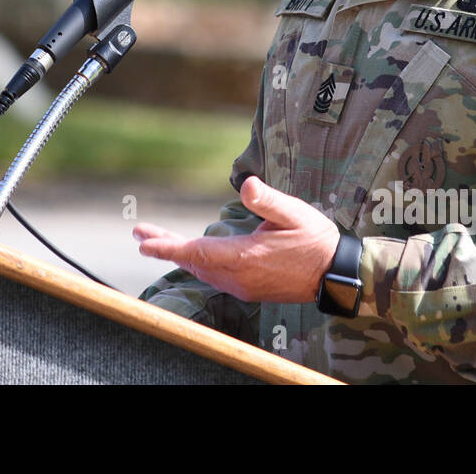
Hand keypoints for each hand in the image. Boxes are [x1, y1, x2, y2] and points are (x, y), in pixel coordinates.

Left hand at [132, 175, 340, 302]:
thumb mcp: (294, 213)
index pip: (197, 251)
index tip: (143, 242)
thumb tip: (246, 184)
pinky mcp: (249, 290)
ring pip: (201, 271)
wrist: (335, 275)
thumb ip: (267, 200)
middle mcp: (238, 277)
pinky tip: (191, 256)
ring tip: (156, 242)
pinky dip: (197, 264)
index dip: (167, 246)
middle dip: (164, 247)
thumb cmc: (315, 239)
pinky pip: (214, 277)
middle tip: (139, 235)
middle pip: (192, 261)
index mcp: (244, 257)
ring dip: (179, 256)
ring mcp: (243, 287)